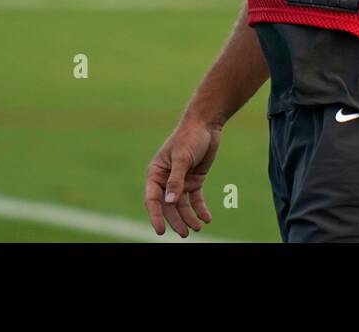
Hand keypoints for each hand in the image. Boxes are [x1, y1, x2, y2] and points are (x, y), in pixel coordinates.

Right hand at [144, 119, 220, 237]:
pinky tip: (206, 218)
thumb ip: (176, 180)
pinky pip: (195, 199)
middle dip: (176, 220)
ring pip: (182, 205)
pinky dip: (200, 209)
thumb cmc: (189, 137)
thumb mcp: (182, 158)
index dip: (156, 216)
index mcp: (156, 173)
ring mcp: (181, 181)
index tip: (161, 231)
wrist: (206, 124)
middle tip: (184, 234)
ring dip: (188, 217)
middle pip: (169, 206)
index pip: (153, 199)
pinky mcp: (194, 180)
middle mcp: (166, 179)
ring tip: (197, 228)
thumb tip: (169, 202)